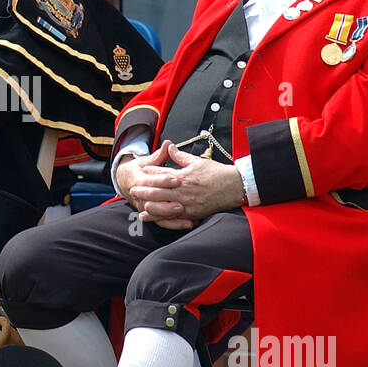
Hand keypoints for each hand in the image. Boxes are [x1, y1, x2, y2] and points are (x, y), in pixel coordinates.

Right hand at [117, 141, 190, 228]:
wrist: (125, 181)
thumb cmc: (138, 170)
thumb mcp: (146, 161)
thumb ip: (159, 155)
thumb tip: (168, 144)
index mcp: (138, 180)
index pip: (151, 181)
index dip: (163, 180)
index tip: (176, 178)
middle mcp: (140, 195)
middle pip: (154, 200)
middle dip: (168, 200)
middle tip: (182, 201)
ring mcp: (144, 206)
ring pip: (157, 213)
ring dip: (170, 214)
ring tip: (184, 212)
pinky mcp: (150, 214)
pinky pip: (162, 222)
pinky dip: (174, 224)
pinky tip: (187, 223)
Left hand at [122, 141, 245, 229]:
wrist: (234, 186)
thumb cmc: (217, 173)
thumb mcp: (198, 161)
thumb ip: (180, 156)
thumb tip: (169, 147)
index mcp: (183, 176)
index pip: (163, 173)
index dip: (151, 172)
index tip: (140, 170)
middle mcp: (183, 191)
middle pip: (159, 191)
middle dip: (145, 190)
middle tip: (132, 190)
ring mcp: (187, 203)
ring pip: (164, 206)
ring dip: (151, 206)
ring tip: (139, 205)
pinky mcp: (193, 213)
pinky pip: (175, 217)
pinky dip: (163, 218)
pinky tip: (156, 219)